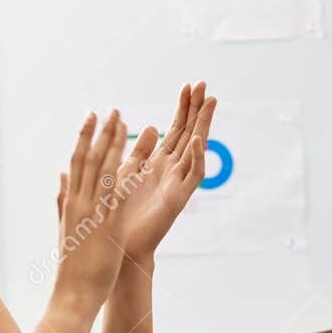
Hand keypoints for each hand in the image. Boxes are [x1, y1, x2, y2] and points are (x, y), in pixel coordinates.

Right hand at [50, 111, 129, 311]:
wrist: (72, 294)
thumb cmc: (71, 266)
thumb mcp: (64, 228)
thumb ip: (62, 200)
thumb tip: (60, 176)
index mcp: (71, 203)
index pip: (78, 162)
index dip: (85, 136)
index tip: (93, 116)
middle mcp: (81, 204)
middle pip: (91, 160)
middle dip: (103, 133)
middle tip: (115, 110)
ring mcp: (95, 214)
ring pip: (106, 172)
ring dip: (119, 145)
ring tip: (130, 124)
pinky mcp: (109, 228)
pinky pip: (120, 197)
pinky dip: (129, 176)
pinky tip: (140, 160)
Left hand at [111, 82, 215, 264]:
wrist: (121, 247)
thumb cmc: (121, 215)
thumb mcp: (126, 174)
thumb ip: (138, 152)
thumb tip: (148, 127)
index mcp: (158, 163)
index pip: (175, 129)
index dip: (182, 108)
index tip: (188, 85)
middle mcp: (172, 170)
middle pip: (189, 133)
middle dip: (197, 109)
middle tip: (206, 84)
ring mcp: (178, 183)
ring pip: (196, 148)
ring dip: (203, 125)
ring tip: (211, 102)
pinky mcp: (179, 199)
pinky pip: (194, 176)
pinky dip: (197, 157)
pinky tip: (197, 139)